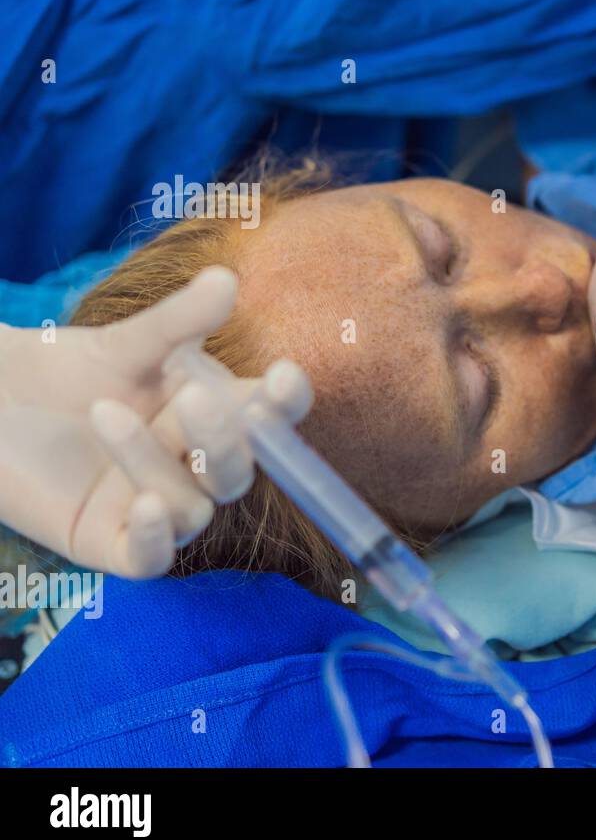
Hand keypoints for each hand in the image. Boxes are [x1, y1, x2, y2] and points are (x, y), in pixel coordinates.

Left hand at [0, 267, 311, 575]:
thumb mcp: (123, 343)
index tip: (283, 376)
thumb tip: (228, 280)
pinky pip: (153, 560)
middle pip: (237, 471)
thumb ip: (177, 321)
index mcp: (214, 415)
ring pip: (192, 508)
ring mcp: (158, 509)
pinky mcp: (112, 544)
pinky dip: (156, 538)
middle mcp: (195, 467)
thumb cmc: (66, 373)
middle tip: (191, 396)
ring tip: (104, 412)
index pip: (269, 418)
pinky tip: (143, 506)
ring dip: (155, 463)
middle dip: (222, 437)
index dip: (286, 404)